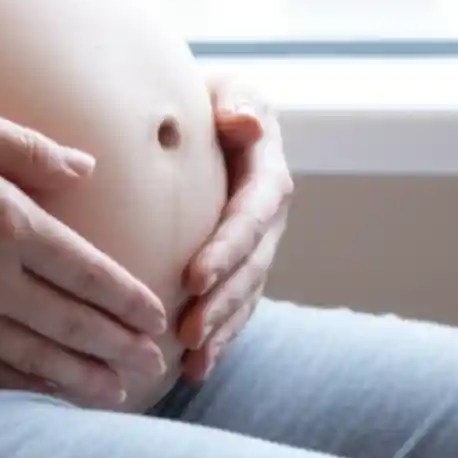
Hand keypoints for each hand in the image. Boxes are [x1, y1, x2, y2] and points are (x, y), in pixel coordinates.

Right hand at [0, 91, 167, 407]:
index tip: (154, 316)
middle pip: (68, 321)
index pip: (85, 269)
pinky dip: (13, 384)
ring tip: (113, 393)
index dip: (125, 297)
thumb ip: (27, 149)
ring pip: (28, 355)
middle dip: (117, 345)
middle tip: (154, 364)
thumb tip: (85, 170)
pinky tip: (36, 391)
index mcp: (3, 219)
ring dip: (77, 376)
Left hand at [178, 77, 293, 383]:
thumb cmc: (213, 99)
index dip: (227, 249)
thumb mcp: (229, 89)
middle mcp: (269, 217)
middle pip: (251, 266)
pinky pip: (237, 306)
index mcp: (268, 174)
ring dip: (222, 327)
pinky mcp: (242, 266)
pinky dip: (221, 338)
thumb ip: (238, 105)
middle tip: (188, 330)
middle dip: (222, 301)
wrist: (215, 116)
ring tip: (193, 356)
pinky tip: (195, 369)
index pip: (251, 216)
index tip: (194, 277)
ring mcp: (259, 246)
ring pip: (246, 293)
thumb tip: (244, 122)